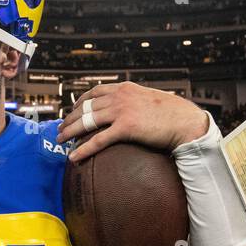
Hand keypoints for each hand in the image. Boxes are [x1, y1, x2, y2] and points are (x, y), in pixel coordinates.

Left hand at [57, 81, 209, 162]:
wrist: (185, 121)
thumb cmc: (171, 114)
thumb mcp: (149, 99)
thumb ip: (134, 101)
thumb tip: (127, 109)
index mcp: (125, 88)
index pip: (94, 92)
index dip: (79, 102)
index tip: (72, 110)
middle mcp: (120, 96)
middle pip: (85, 106)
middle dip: (69, 118)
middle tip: (60, 128)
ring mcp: (122, 110)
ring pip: (87, 121)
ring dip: (70, 131)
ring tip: (60, 140)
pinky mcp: (126, 127)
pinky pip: (98, 139)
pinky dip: (83, 149)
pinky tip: (74, 157)